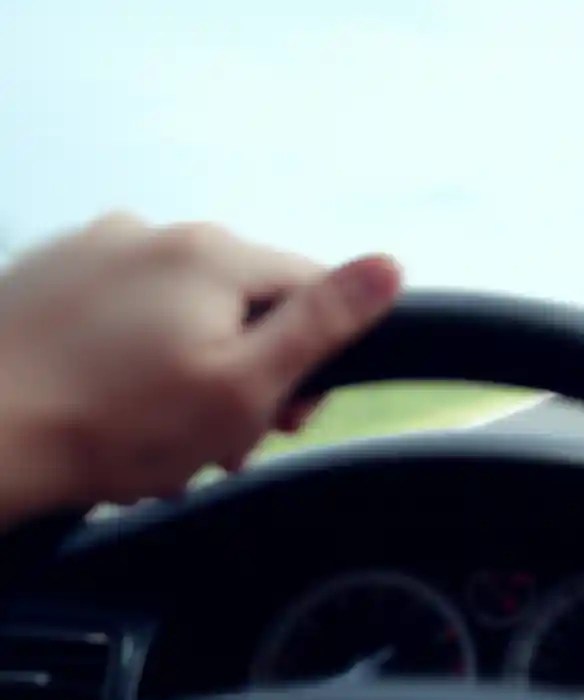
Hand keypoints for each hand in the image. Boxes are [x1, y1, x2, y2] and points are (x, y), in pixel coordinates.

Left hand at [0, 212, 401, 525]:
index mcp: (214, 254)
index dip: (314, 357)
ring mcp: (94, 248)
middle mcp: (155, 232)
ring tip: (158, 432)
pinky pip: (122, 306)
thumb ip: (324, 323)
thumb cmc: (113, 427)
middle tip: (220, 438)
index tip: (288, 413)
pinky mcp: (48, 274)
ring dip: (189, 362)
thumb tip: (391, 264)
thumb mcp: (245, 387)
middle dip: (246, 367)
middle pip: (243, 299)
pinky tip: (112, 400)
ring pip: (181, 305)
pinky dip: (131, 349)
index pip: (310, 288)